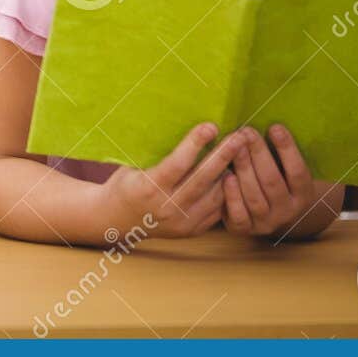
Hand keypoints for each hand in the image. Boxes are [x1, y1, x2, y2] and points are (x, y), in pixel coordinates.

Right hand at [98, 122, 243, 239]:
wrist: (116, 220)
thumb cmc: (124, 185)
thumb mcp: (132, 166)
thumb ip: (158, 155)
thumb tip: (184, 127)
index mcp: (149, 187)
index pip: (178, 163)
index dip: (195, 143)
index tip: (211, 126)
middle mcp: (167, 207)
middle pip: (203, 178)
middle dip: (223, 155)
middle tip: (240, 136)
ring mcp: (181, 222)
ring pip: (215, 195)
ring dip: (230, 173)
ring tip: (242, 153)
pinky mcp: (192, 230)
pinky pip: (216, 210)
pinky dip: (226, 191)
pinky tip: (232, 174)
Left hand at [222, 124, 325, 237]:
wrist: (261, 215)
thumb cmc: (270, 179)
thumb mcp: (282, 169)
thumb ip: (278, 152)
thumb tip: (270, 121)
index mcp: (302, 195)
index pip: (298, 172)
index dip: (287, 150)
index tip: (275, 126)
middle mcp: (287, 211)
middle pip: (273, 182)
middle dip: (259, 154)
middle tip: (246, 132)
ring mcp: (265, 222)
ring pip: (255, 197)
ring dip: (244, 170)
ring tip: (234, 147)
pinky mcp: (244, 229)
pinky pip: (238, 214)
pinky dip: (232, 195)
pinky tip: (226, 175)